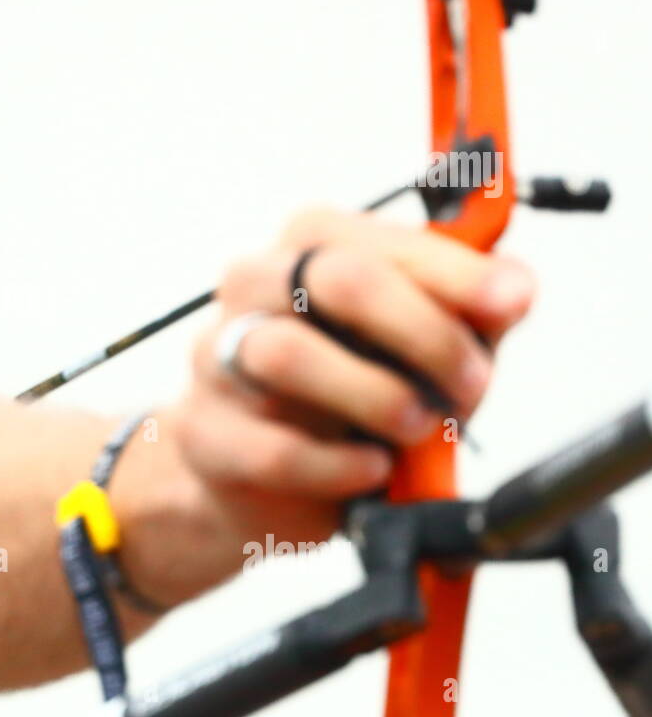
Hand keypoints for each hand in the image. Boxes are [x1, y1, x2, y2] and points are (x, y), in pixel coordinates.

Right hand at [153, 207, 534, 594]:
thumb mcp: (415, 345)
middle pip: (336, 280)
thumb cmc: (344, 396)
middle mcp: (253, 287)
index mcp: (306, 246)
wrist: (254, 478)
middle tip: (469, 382)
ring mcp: (218, 358)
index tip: (510, 301)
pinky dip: (338, 463)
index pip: (378, 238)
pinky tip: (369, 468)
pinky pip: (274, 446)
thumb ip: (465, 313)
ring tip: (415, 427)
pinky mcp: (205, 432)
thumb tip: (512, 290)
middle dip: (423, 332)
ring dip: (375, 396)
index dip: (454, 269)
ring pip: (290, 354)